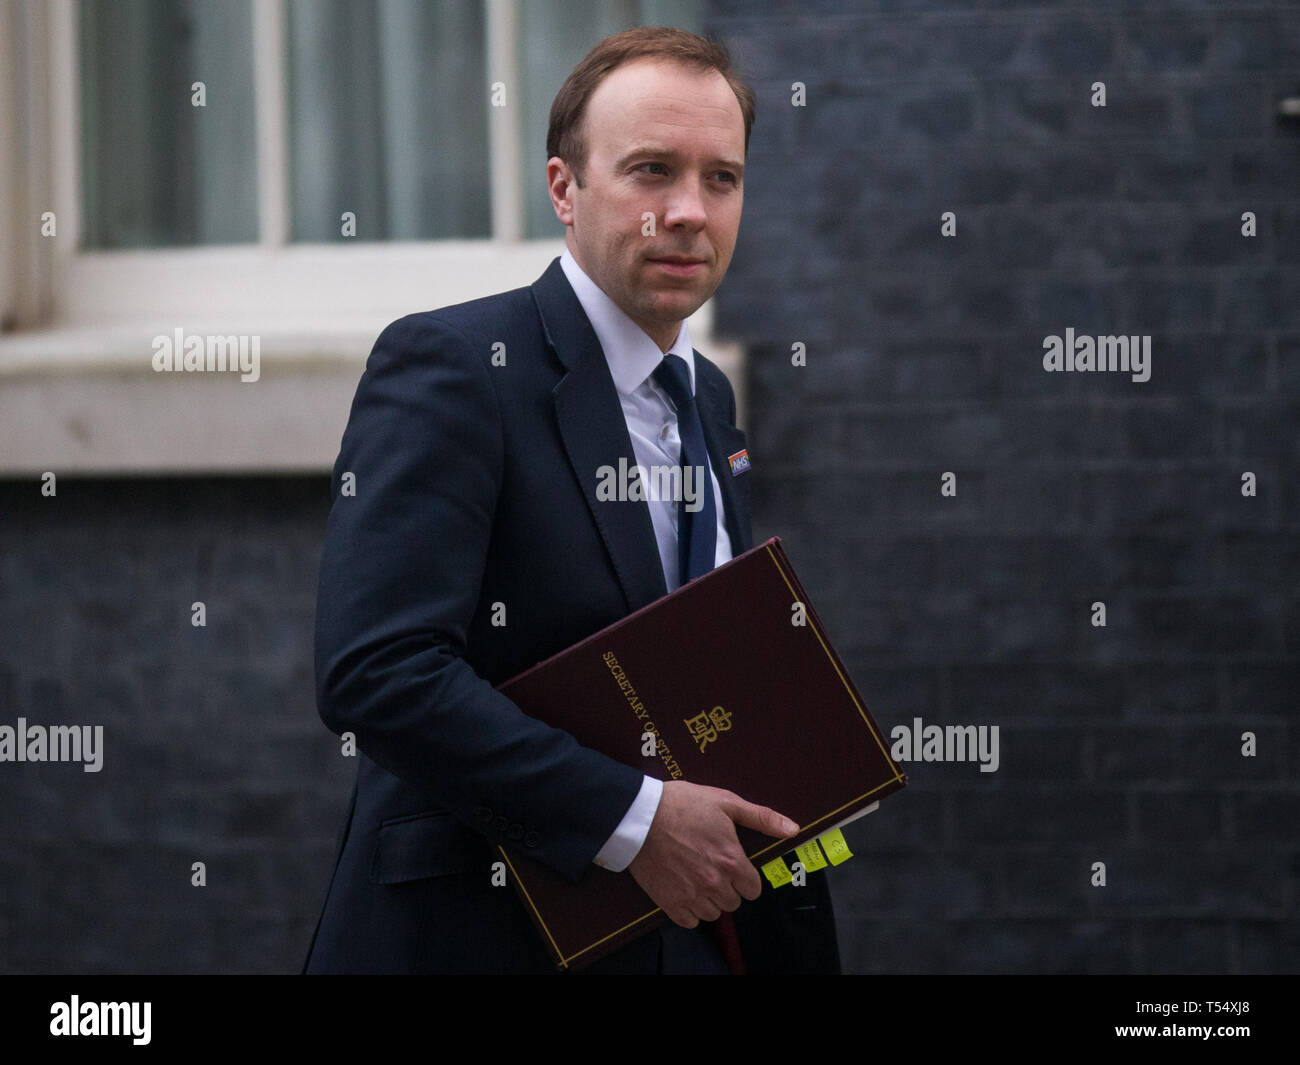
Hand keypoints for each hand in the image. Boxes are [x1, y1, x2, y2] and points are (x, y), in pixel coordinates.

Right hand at [627, 781, 797, 927]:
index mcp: (732, 860)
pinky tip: (683, 890)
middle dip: (727, 887)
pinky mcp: (670, 902)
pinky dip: (689, 910)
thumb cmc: (682, 804)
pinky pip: (690, 921)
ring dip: (708, 899)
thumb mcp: (726, 802)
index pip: (753, 889)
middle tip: (711, 867)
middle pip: (733, 902)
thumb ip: (762, 818)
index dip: (744, 877)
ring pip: (713, 913)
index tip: (733, 866)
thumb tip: (793, 829)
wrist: (640, 815)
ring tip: (696, 877)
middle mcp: (715, 882)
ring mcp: (692, 895)